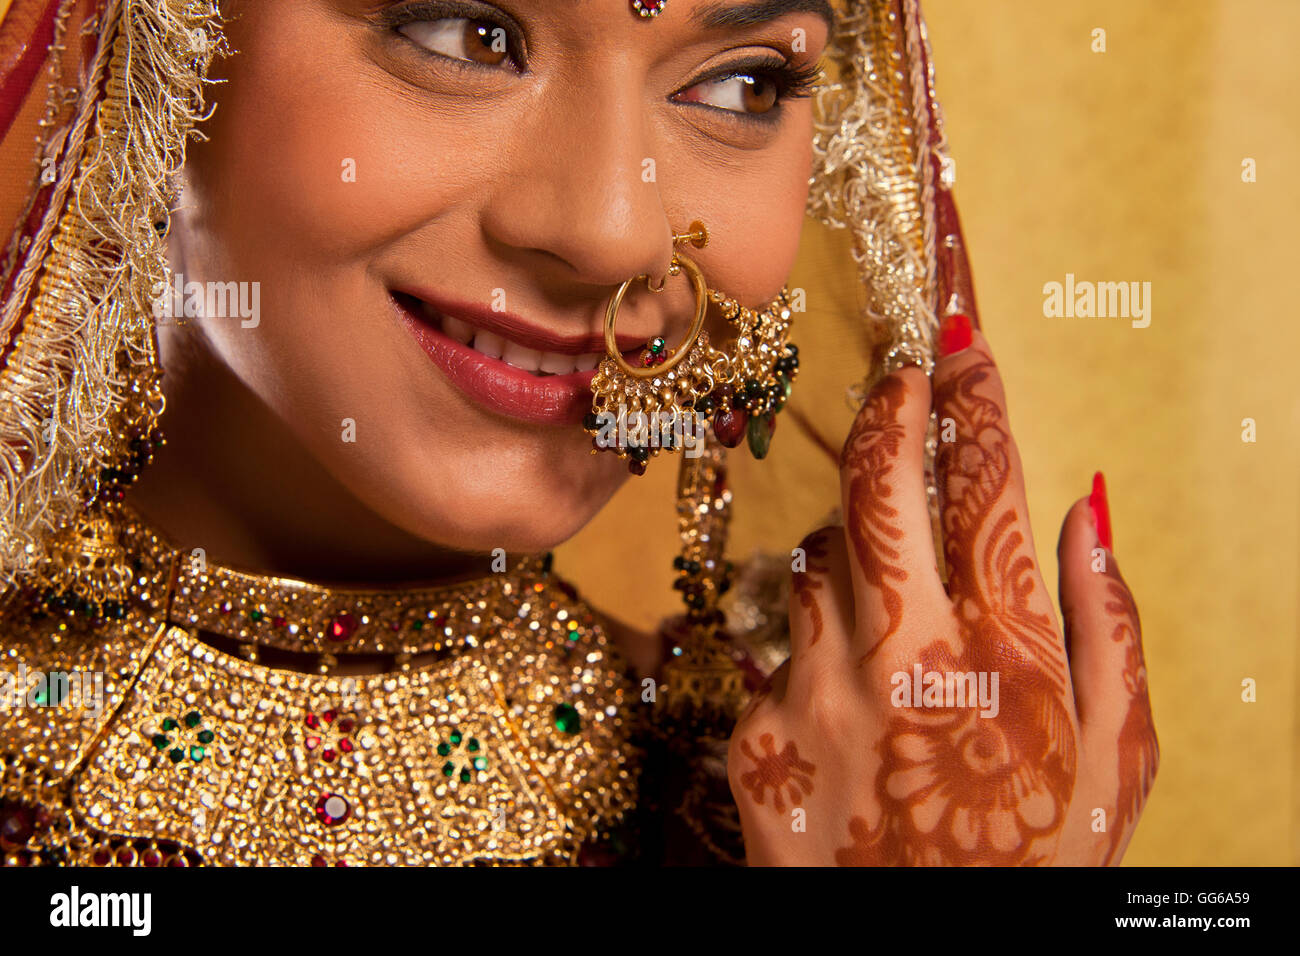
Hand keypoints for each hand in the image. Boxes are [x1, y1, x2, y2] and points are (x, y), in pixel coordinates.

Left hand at [726, 310, 1157, 867]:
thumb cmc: (1031, 864)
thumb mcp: (1110, 766)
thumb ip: (1106, 630)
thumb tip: (1085, 510)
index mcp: (1006, 662)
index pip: (986, 490)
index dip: (978, 406)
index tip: (970, 353)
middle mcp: (903, 663)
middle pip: (879, 490)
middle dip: (892, 413)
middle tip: (907, 375)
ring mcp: (817, 694)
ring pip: (820, 557)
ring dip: (856, 546)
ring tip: (896, 596)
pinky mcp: (759, 730)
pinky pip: (783, 639)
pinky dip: (819, 639)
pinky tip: (853, 688)